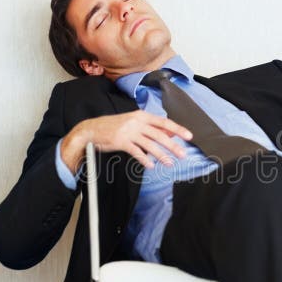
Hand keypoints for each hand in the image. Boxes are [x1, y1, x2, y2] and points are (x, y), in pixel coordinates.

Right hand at [60, 110, 192, 171]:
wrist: (92, 129)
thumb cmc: (115, 127)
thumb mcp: (134, 123)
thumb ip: (150, 128)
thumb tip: (169, 134)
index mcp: (142, 116)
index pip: (164, 122)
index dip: (177, 129)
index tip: (189, 136)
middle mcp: (137, 122)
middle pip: (160, 134)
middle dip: (173, 146)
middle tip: (183, 154)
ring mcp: (129, 131)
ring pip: (150, 144)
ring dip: (161, 155)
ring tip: (170, 163)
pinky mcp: (121, 141)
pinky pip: (136, 152)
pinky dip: (144, 159)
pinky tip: (150, 165)